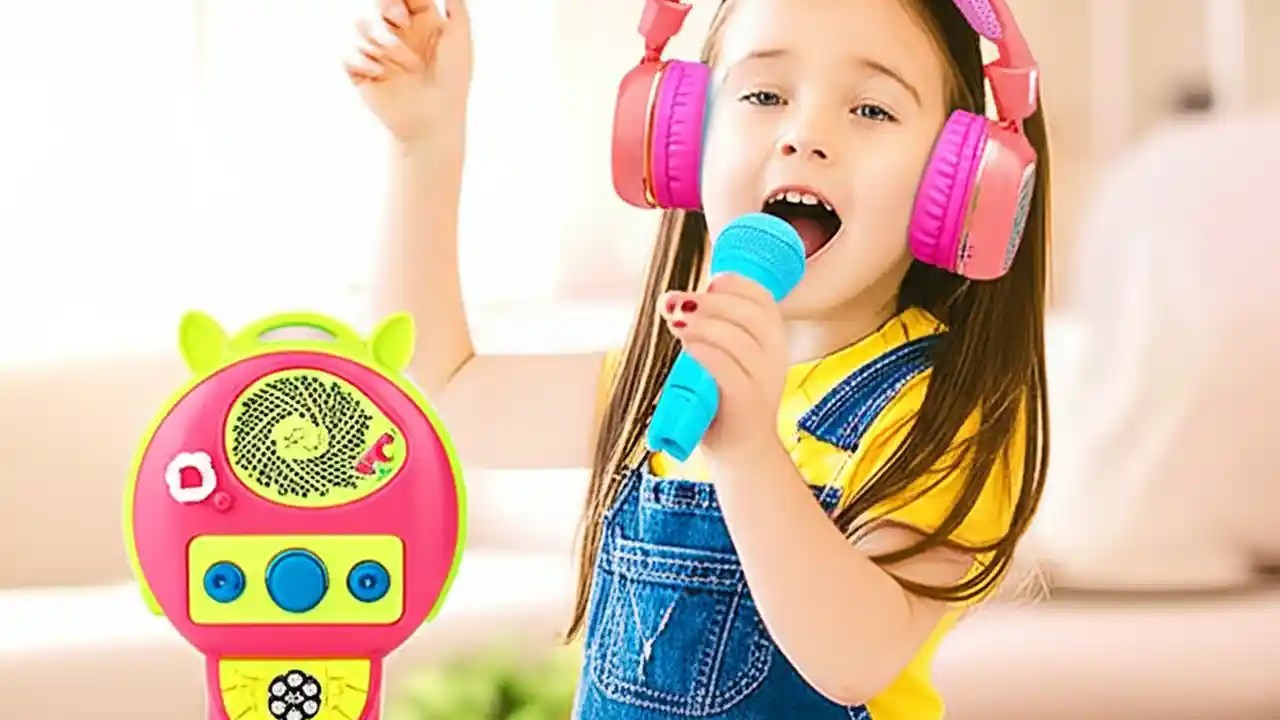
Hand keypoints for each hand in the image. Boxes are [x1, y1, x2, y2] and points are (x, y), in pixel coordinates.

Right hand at [343, 0, 472, 145]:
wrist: (433, 120)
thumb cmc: (452, 82)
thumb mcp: (460, 41)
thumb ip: (457, 9)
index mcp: (422, 27)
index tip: (408, 9)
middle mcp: (399, 37)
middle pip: (379, 5)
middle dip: (386, 5)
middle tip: (398, 19)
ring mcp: (380, 55)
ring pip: (360, 25)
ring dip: (376, 36)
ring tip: (396, 59)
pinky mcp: (363, 74)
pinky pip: (347, 54)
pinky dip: (360, 60)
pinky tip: (378, 72)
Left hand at [659, 274, 788, 464]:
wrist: (744, 452)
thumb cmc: (729, 400)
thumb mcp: (730, 358)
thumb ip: (715, 330)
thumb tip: (676, 301)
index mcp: (774, 339)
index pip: (763, 299)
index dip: (734, 284)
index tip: (707, 283)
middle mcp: (775, 356)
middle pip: (750, 313)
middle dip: (709, 301)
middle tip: (675, 301)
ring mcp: (763, 380)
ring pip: (737, 338)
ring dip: (702, 324)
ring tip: (674, 322)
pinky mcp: (746, 401)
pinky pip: (726, 368)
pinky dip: (703, 352)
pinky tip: (686, 348)